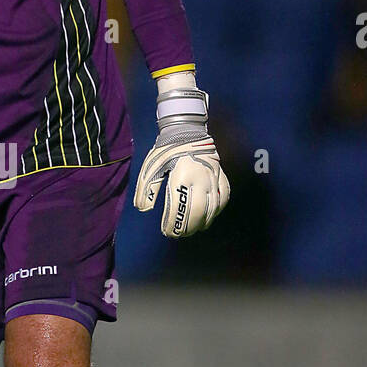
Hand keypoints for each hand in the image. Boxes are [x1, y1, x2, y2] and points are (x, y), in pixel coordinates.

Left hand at [133, 80, 229, 237]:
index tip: (166, 231)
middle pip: (197, 212)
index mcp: (182, 176)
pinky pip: (223, 198)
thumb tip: (143, 208)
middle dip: (187, 227)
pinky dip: (217, 211)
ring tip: (191, 231)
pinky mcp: (222, 177)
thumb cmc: (166, 151)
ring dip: (202, 223)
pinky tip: (208, 218)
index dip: (172, 223)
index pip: (178, 207)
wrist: (188, 132)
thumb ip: (146, 188)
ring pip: (212, 208)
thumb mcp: (151, 167)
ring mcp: (214, 178)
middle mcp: (201, 179)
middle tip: (178, 234)